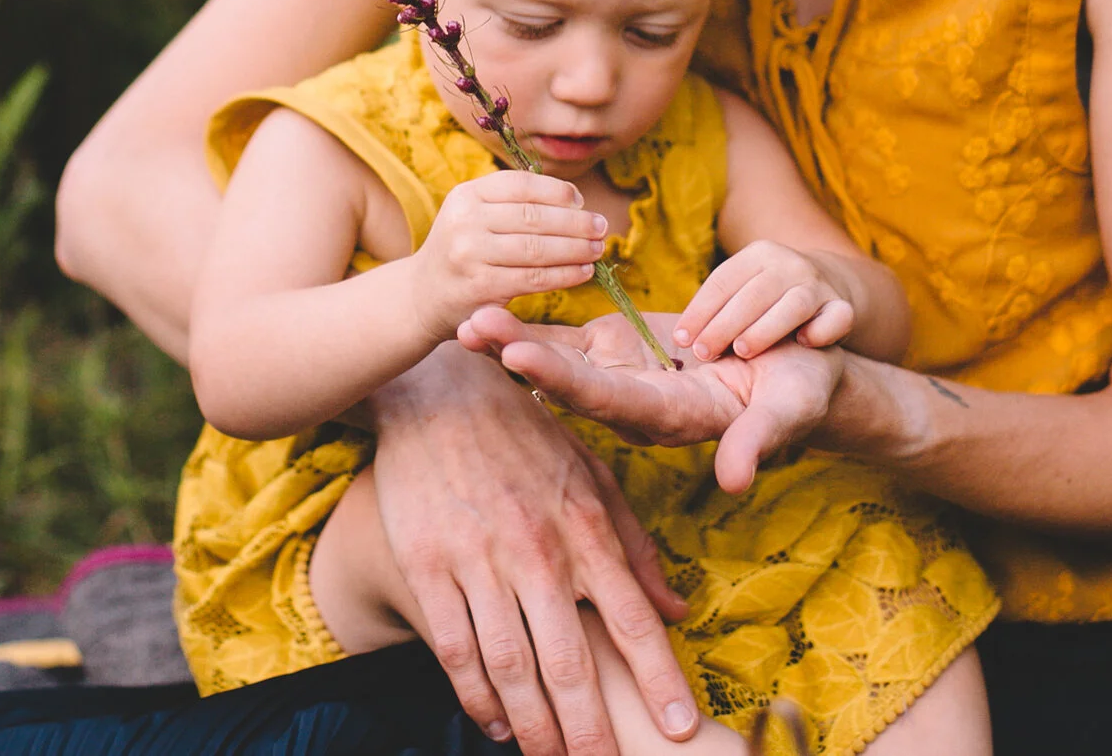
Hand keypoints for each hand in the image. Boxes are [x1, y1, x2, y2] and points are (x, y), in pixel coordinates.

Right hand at [364, 345, 697, 755]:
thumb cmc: (527, 438)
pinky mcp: (429, 564)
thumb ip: (636, 548)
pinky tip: (497, 725)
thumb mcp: (592, 480)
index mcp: (586, 528)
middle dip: (594, 730)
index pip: (634, 618)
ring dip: (536, 727)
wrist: (441, 391)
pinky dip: (478, 696)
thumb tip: (679, 611)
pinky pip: (456, 648)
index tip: (682, 728)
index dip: (659, 680)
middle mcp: (538, 549)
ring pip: (513, 667)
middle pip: (573, 661)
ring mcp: (480, 558)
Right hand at [413, 170, 605, 340]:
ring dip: (576, 248)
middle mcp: (465, 221)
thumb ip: (512, 202)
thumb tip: (575, 199)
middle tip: (602, 226)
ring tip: (598, 248)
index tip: (582, 201)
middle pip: (533, 216)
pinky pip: (534, 278)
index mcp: (466, 195)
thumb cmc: (462, 250)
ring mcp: (470, 255)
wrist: (422, 296)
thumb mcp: (472, 214)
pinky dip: (565, 274)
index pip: (521, 185)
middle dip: (576, 221)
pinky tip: (584, 272)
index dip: (557, 191)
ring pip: (537, 248)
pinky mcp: (481, 288)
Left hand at [459, 307, 844, 493]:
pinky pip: (566, 342)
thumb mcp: (786, 412)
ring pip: (555, 361)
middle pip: (565, 380)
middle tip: (466, 329)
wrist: (795, 376)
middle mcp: (632, 403)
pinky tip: (490, 313)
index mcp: (667, 415)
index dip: (560, 378)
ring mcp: (621, 377)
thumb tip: (735, 481)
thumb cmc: (798, 392)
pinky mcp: (618, 353)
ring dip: (509, 341)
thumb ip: (755, 442)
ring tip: (462, 318)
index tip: (517, 357)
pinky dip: (530, 328)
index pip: (605, 398)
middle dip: (516, 356)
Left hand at [670, 240, 854, 360]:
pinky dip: (822, 330)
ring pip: (792, 305)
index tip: (681, 339)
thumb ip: (717, 308)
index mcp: (757, 255)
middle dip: (724, 325)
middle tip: (703, 352)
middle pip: (754, 294)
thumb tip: (681, 338)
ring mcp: (818, 285)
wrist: (826, 285)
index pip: (724, 281)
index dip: (700, 311)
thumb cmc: (769, 298)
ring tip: (741, 351)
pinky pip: (837, 317)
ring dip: (765, 329)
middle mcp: (789, 264)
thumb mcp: (744, 290)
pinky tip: (805, 343)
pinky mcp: (841, 306)